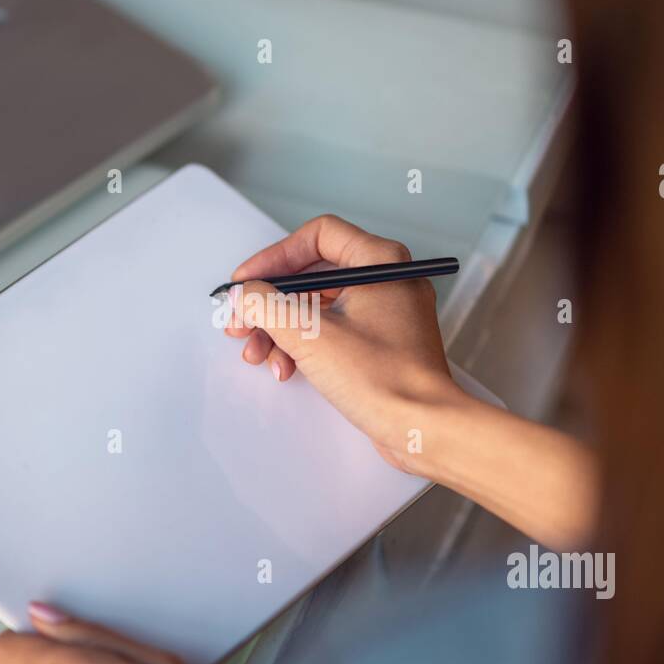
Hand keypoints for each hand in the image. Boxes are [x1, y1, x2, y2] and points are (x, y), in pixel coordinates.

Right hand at [225, 214, 462, 472]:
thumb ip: (266, 304)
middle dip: (270, 303)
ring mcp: (386, 314)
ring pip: (318, 308)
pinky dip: (305, 346)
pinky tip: (286, 368)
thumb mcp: (309, 333)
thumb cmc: (383, 377)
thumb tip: (245, 294)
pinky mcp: (381, 344)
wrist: (422, 427)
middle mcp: (387, 280)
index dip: (274, 257)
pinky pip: (333, 332)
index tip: (247, 282)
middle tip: (242, 323)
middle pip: (312, 276)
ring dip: (281, 330)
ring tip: (258, 355)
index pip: (317, 236)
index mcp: (381, 261)